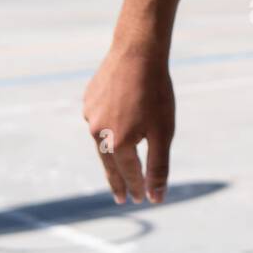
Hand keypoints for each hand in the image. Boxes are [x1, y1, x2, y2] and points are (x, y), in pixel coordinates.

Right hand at [83, 46, 174, 204]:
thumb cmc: (156, 92)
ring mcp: (90, 115)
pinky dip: (107, 128)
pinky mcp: (88, 99)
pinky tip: (114, 126)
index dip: (136, 188)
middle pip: (110, 164)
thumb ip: (159, 167)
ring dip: (111, 154)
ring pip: (101, 141)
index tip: (140, 200)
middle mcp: (98, 133)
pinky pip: (98, 120)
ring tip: (118, 163)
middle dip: (119, 181)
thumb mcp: (164, 132)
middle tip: (121, 197)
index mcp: (117, 144)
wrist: (138, 52)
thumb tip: (156, 198)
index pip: (129, 174)